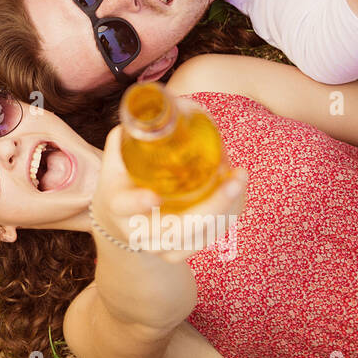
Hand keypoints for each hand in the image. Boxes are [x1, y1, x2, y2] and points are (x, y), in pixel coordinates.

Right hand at [92, 121, 246, 264]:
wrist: (120, 222)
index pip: (124, 206)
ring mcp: (159, 247)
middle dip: (210, 208)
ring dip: (226, 210)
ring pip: (197, 237)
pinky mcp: (178, 253)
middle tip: (233, 179)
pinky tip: (238, 193)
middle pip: (175, 230)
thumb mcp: (118, 156)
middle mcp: (138, 232)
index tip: (154, 196)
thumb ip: (134, 132)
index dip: (137, 203)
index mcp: (117, 204)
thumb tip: (165, 104)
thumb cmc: (123, 180)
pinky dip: (227, 217)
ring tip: (239, 178)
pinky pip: (208, 240)